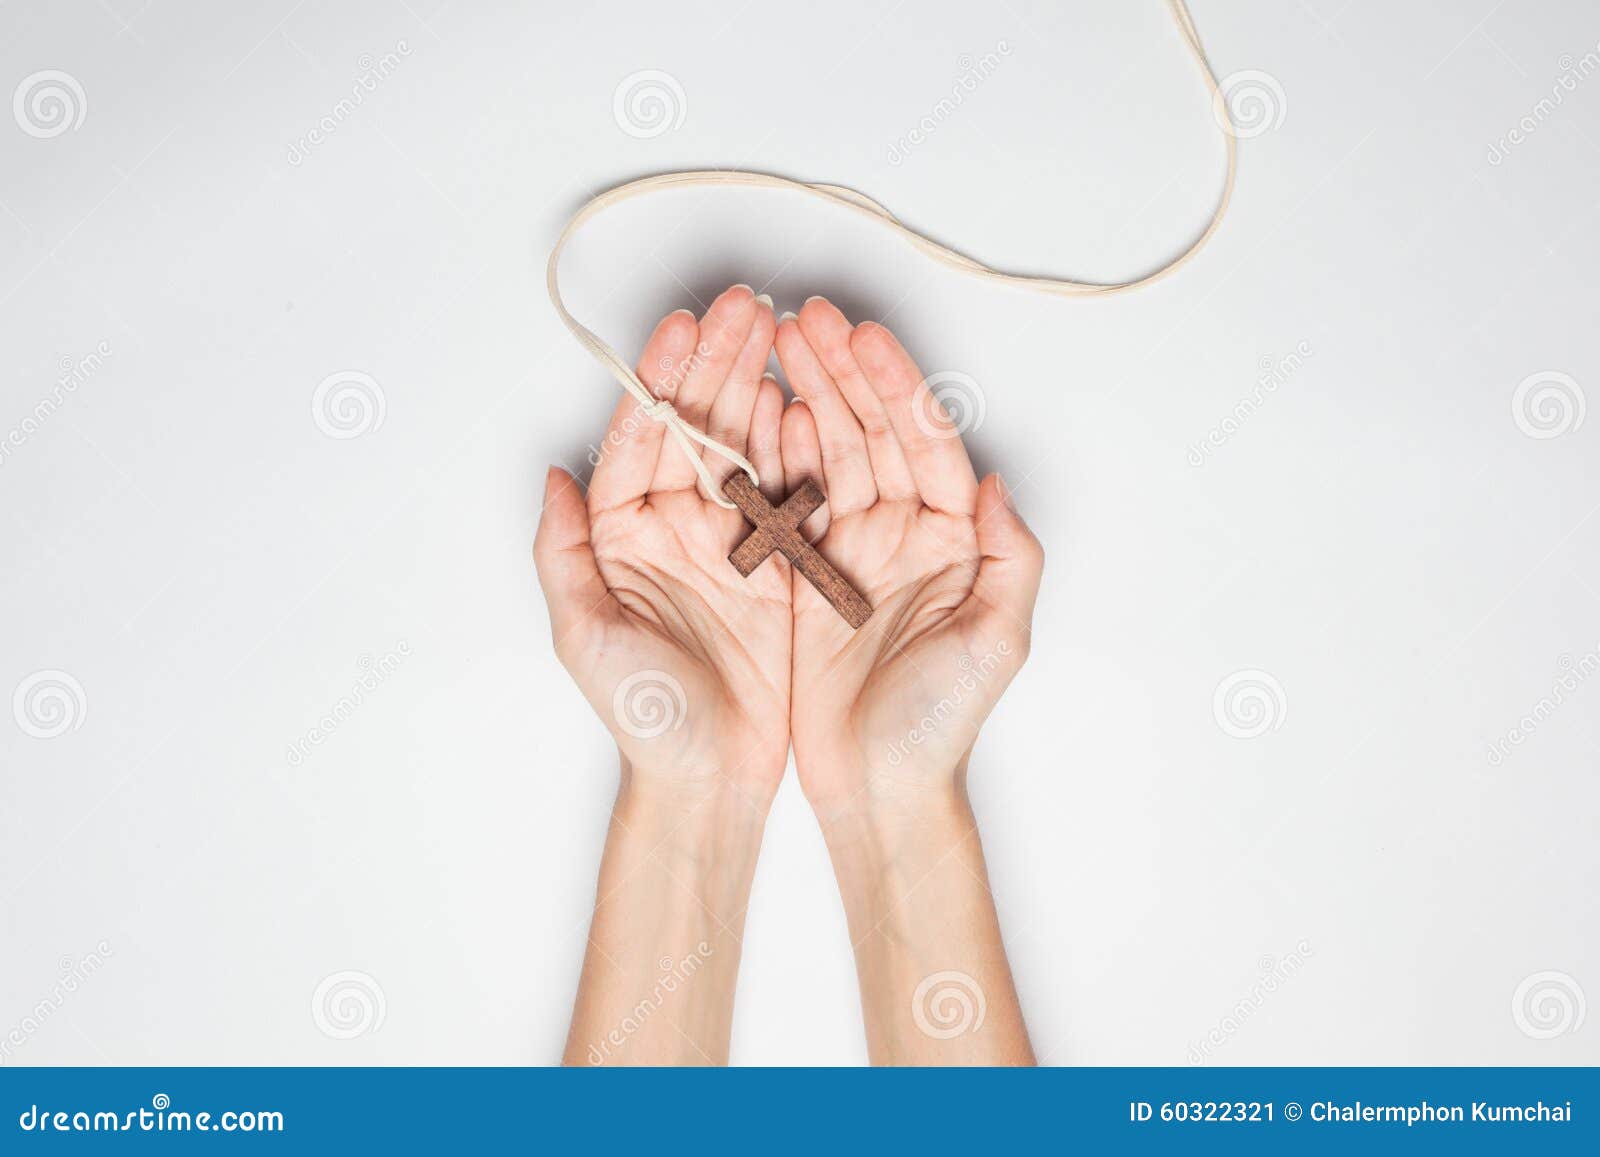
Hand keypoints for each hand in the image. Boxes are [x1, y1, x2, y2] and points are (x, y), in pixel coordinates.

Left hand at [534, 286, 788, 802]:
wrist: (710, 778)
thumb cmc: (643, 716)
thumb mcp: (584, 635)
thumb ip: (561, 553)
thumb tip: (550, 476)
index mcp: (622, 534)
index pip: (642, 439)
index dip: (663, 381)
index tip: (685, 328)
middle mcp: (674, 526)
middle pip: (697, 428)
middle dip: (720, 364)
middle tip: (748, 309)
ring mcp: (730, 540)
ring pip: (746, 447)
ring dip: (761, 389)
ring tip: (784, 334)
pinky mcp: (780, 563)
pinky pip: (793, 493)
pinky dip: (803, 448)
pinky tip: (811, 402)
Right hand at [775, 298, 1043, 817]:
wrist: (878, 790)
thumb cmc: (940, 725)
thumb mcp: (997, 644)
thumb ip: (1010, 560)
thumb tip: (997, 482)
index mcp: (953, 539)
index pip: (924, 443)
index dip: (894, 387)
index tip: (862, 337)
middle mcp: (903, 534)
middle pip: (871, 433)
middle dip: (840, 371)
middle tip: (804, 316)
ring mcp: (850, 549)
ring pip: (827, 454)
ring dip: (804, 396)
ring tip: (774, 342)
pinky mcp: (802, 574)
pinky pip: (785, 500)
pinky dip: (771, 456)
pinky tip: (758, 413)